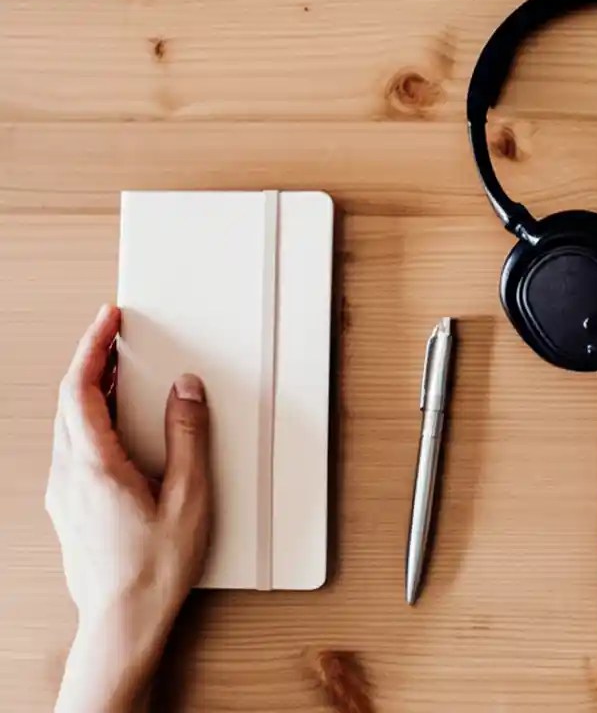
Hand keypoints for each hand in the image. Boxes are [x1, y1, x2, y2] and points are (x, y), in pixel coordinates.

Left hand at [46, 304, 210, 712]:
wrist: (123, 620)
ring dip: (92, 392)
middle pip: (70, 401)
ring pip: (69, 424)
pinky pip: (74, 447)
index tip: (107, 319)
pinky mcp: (72, 507)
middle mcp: (70, 475)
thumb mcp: (188, 497)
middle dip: (93, 362)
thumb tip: (186, 392)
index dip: (93, 347)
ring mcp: (65, 492)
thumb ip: (188, 437)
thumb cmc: (154, 569)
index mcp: (94, 465)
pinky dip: (92, 421)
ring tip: (122, 375)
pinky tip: (118, 426)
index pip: (81, 388)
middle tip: (118, 339)